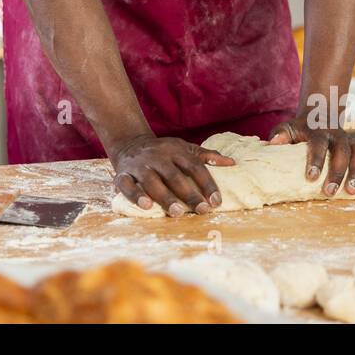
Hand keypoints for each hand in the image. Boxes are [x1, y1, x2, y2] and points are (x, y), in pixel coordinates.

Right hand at [111, 134, 234, 216]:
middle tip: (202, 210)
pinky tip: (146, 206)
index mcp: (174, 150)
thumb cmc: (163, 151)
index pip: (194, 166)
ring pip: (152, 180)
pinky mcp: (122, 174)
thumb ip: (206, 156)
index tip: (216, 202)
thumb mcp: (184, 148)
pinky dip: (135, 194)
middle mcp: (157, 156)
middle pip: (174, 175)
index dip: (207, 183)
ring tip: (177, 212)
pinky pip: (126, 184)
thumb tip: (232, 163)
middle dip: (189, 193)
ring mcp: (139, 165)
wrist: (129, 142)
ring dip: (165, 197)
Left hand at [267, 115, 354, 195]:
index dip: (315, 160)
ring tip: (352, 191)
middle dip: (336, 173)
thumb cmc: (301, 129)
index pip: (317, 144)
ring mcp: (351, 138)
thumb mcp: (288, 128)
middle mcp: (336, 134)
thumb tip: (271, 145)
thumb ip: (280, 135)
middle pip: (340, 152)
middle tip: (330, 192)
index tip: (311, 176)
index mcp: (317, 131)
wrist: (321, 114)